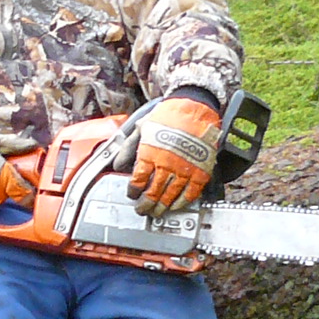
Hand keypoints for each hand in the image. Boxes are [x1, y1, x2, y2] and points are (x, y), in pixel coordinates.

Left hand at [125, 98, 220, 216]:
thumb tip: (117, 165)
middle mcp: (166, 163)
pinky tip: (176, 205)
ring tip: (157, 211)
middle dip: (146, 204)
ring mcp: (185, 168)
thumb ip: (128, 148)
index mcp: (150, 153)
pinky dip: (183, 201)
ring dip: (162, 206)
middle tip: (142, 209)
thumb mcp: (142, 128)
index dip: (133, 191)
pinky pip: (191, 192)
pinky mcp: (201, 170)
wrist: (195, 107)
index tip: (132, 194)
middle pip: (153, 192)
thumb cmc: (168, 115)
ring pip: (171, 195)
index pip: (138, 180)